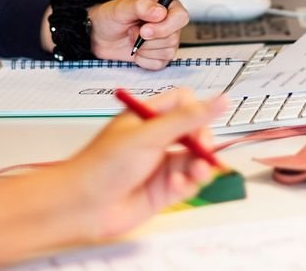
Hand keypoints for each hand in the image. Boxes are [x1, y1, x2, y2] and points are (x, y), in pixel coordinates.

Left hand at [51, 88, 225, 241]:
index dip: (196, 110)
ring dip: (200, 165)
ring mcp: (160, 164)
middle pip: (195, 132)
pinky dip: (188, 183)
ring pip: (195, 159)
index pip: (182, 102)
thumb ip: (186, 119)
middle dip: (203, 141)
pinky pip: (189, 183)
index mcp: (146, 117)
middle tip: (201, 150)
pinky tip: (176, 185)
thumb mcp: (148, 136)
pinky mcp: (164, 190)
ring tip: (197, 172)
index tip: (201, 122)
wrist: (85, 206)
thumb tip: (220, 100)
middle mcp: (155, 139)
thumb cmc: (103, 165)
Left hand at [87, 0, 188, 69]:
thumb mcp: (121, 8)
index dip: (165, 26)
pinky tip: (135, 50)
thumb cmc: (111, 17)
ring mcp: (165, 41)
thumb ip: (141, 7)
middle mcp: (168, 23)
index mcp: (164, 6)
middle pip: (173, 38)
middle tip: (132, 31)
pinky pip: (159, 64)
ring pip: (168, 52)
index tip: (145, 30)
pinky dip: (143, 59)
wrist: (99, 35)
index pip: (181, 17)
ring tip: (132, 37)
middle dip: (148, 39)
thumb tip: (160, 12)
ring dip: (144, 48)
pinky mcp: (159, 56)